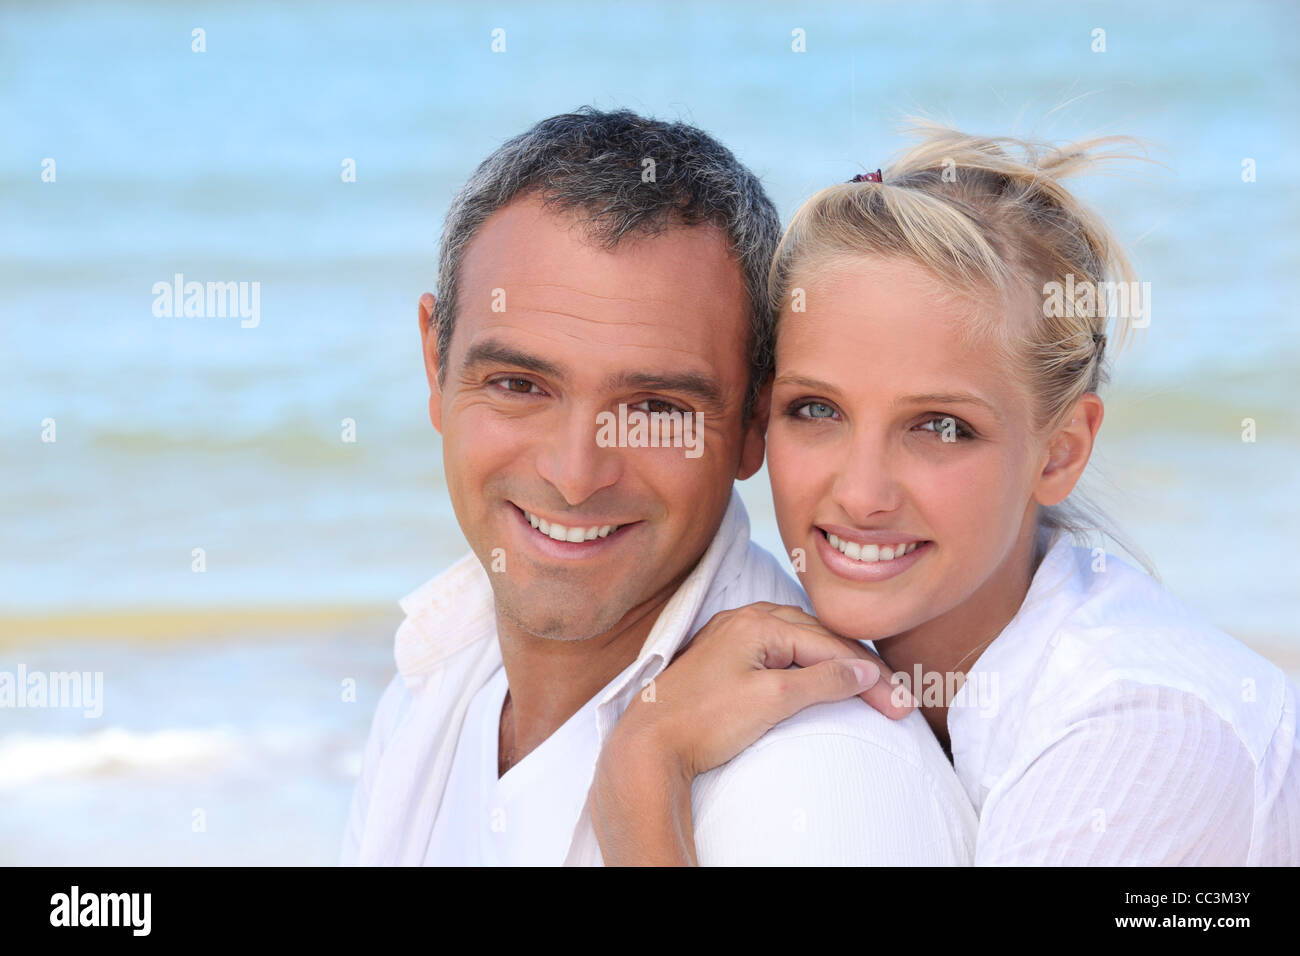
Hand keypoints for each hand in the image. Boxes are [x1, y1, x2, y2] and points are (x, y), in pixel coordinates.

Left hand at [612, 601, 912, 778]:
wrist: (648, 745)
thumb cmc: (704, 721)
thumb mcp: (772, 699)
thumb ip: (822, 680)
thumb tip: (863, 671)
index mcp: (757, 621)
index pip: (831, 645)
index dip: (871, 676)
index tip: (901, 705)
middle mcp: (744, 619)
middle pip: (818, 637)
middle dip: (859, 667)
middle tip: (895, 699)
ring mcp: (731, 636)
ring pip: (799, 641)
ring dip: (834, 662)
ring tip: (867, 687)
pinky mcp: (723, 658)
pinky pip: (778, 650)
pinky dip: (807, 663)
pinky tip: (819, 675)